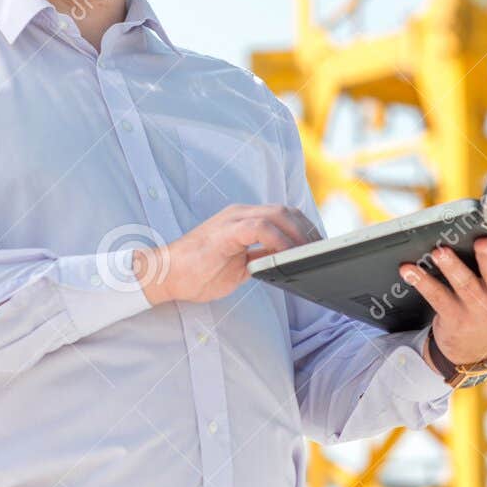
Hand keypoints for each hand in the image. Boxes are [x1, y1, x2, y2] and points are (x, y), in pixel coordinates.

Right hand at [133, 204, 320, 305]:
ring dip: (297, 234)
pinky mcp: (225, 232)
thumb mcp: (239, 265)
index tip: (318, 247)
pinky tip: (285, 254)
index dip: (304, 228)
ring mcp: (232, 221)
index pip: (283, 214)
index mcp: (243, 220)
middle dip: (307, 230)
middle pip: (285, 211)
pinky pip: (259, 228)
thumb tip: (284, 261)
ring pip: (276, 214)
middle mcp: (239, 214)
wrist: (166, 275)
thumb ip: (260, 257)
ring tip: (307, 253)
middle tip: (320, 251)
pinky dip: (278, 240)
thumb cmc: (198, 272)